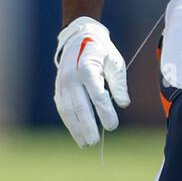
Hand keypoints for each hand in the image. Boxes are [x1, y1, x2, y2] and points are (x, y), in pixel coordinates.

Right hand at [54, 16, 129, 146]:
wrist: (80, 37)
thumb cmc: (102, 51)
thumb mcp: (115, 62)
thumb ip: (119, 83)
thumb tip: (123, 104)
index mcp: (87, 67)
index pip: (96, 94)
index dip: (104, 111)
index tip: (112, 126)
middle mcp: (72, 75)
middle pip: (79, 105)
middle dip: (87, 125)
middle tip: (95, 141)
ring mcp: (62, 82)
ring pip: (67, 109)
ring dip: (75, 128)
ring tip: (85, 143)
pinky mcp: (58, 88)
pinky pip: (62, 107)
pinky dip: (69, 122)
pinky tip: (77, 132)